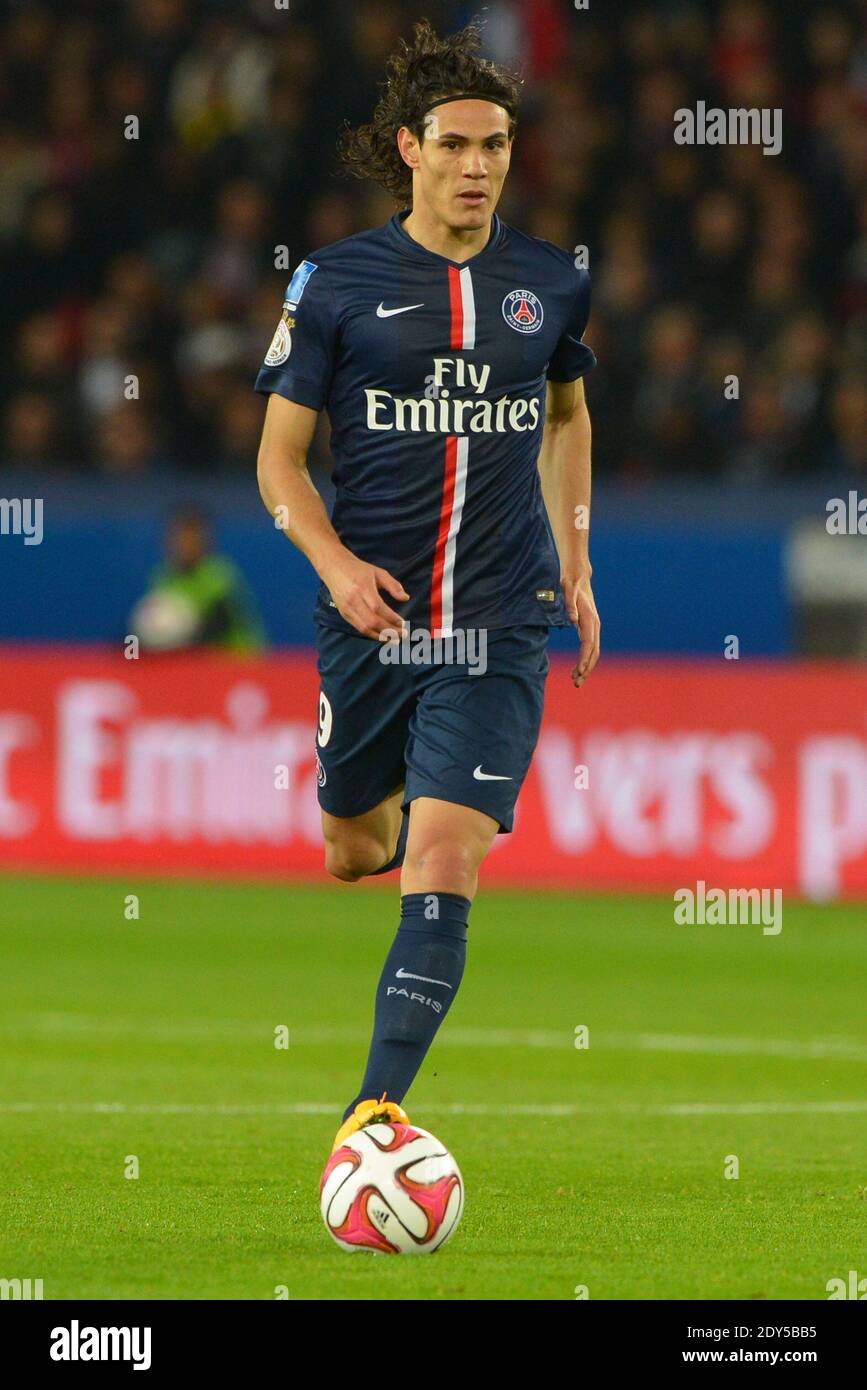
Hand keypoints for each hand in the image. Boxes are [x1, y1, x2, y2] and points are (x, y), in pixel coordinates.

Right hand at [319, 547, 408, 640]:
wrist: (333, 567)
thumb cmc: (358, 569)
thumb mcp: (378, 572)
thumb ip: (393, 585)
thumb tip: (405, 598)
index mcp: (363, 587)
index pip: (379, 608)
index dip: (391, 618)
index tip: (403, 624)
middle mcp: (353, 600)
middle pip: (372, 621)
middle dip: (389, 630)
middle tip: (402, 635)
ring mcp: (347, 608)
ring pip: (364, 628)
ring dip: (380, 636)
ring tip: (393, 639)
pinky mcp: (343, 613)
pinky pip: (358, 628)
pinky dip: (371, 634)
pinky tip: (381, 636)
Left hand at [562, 570, 600, 688]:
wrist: (578, 576)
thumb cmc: (571, 584)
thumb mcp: (567, 591)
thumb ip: (569, 606)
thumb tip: (573, 622)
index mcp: (589, 619)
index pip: (589, 644)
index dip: (584, 659)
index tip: (579, 671)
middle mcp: (594, 625)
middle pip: (594, 652)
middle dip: (587, 668)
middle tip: (577, 682)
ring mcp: (593, 627)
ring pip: (593, 652)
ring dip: (586, 667)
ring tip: (576, 680)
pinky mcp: (589, 628)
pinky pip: (590, 647)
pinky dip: (585, 660)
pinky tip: (579, 668)